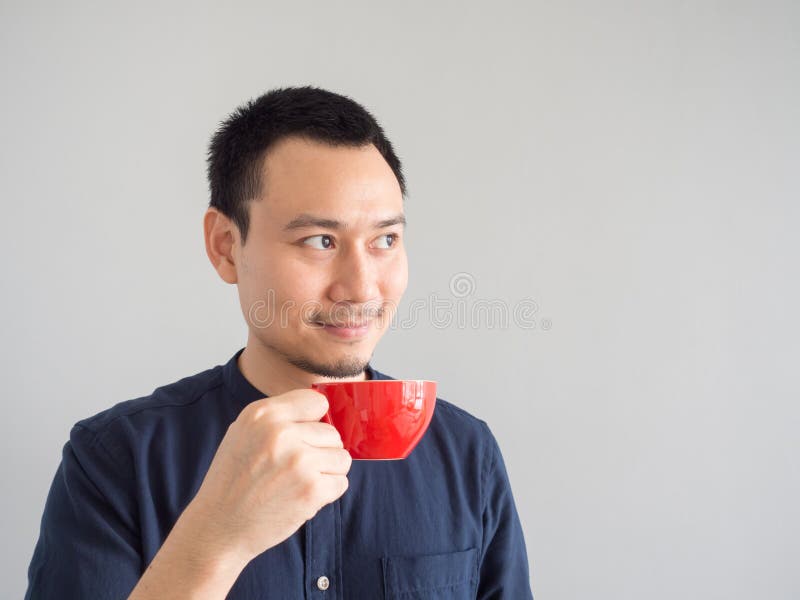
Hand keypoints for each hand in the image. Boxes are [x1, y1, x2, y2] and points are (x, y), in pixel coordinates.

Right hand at [183, 389, 351, 564]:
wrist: (218, 526)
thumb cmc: (233, 480)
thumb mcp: (243, 432)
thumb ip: (279, 418)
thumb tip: (321, 413)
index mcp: (263, 414)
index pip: (317, 402)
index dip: (314, 421)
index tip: (303, 436)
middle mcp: (281, 433)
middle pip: (332, 433)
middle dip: (320, 451)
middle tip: (295, 468)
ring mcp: (299, 461)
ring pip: (342, 457)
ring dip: (327, 472)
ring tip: (300, 482)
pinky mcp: (311, 490)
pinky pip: (341, 482)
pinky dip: (327, 492)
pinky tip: (302, 496)